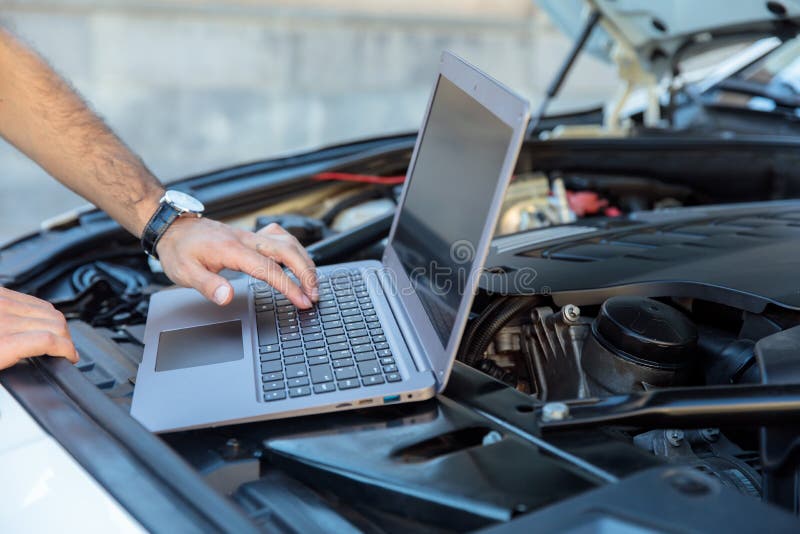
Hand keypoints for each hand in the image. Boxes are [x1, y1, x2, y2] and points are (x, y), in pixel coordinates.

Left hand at [0, 287, 78, 369]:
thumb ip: (13, 361)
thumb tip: (35, 361)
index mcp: (1, 345)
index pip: (49, 340)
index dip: (68, 350)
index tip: (71, 357)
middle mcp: (3, 319)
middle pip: (55, 324)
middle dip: (67, 339)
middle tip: (65, 350)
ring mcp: (2, 302)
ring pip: (49, 310)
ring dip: (58, 324)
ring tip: (55, 336)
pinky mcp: (0, 293)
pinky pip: (33, 299)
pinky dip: (44, 311)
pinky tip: (40, 321)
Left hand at [156, 218, 318, 308]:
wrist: (173, 228)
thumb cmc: (179, 250)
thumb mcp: (185, 273)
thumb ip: (208, 286)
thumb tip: (226, 298)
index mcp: (232, 250)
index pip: (270, 269)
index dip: (290, 286)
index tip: (303, 301)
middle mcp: (246, 239)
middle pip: (287, 251)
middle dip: (306, 273)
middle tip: (315, 294)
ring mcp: (250, 235)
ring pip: (288, 242)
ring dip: (305, 261)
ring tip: (313, 282)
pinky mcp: (251, 235)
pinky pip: (280, 236)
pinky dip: (295, 248)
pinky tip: (298, 259)